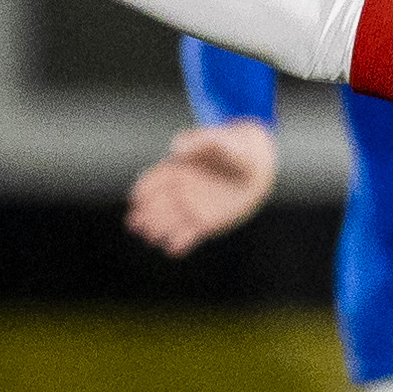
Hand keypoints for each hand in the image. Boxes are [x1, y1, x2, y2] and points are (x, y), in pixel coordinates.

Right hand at [125, 120, 278, 256]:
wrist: (256, 169)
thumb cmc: (235, 149)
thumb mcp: (220, 141)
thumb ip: (199, 142)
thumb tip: (176, 146)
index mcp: (177, 170)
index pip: (153, 181)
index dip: (144, 189)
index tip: (137, 198)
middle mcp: (179, 192)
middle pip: (156, 205)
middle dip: (144, 214)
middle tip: (136, 224)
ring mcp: (191, 208)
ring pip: (168, 221)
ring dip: (157, 230)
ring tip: (150, 237)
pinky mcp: (205, 223)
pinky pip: (189, 235)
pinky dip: (180, 243)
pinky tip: (173, 250)